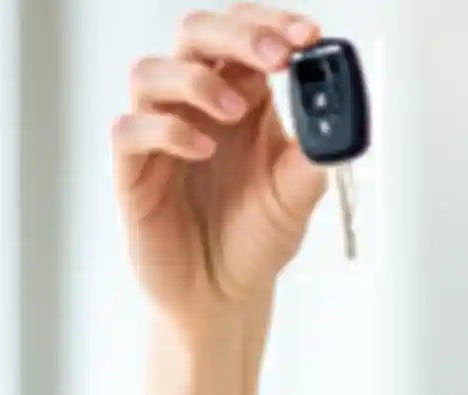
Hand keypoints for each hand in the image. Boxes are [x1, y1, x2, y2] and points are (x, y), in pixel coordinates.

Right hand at [113, 3, 328, 333]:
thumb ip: (317, 153)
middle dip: (237, 34)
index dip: (274, 24)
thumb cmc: (258, 236)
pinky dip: (166, 131)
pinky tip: (202, 150)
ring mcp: (161, 135)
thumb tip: (338, 120)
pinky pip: (129, 130)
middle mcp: (198, 106)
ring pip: (151, 71)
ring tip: (234, 111)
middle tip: (277, 55)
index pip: (247, 35)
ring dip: (197, 80)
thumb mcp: (300, 193)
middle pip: (196, 34)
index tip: (310, 35)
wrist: (227, 295)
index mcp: (243, 97)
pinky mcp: (134, 172)